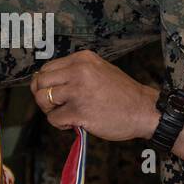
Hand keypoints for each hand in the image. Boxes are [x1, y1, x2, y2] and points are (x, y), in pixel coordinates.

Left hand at [31, 51, 158, 140]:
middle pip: (39, 82)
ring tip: (66, 114)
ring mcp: (78, 91)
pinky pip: (53, 118)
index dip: (46, 84)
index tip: (56, 93)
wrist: (143, 110)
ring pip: (42, 99)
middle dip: (43, 97)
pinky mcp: (79, 111)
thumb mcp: (98, 70)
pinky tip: (74, 123)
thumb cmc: (122, 94)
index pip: (46, 68)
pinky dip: (60, 124)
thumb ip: (75, 72)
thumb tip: (47, 81)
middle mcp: (78, 71)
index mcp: (82, 59)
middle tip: (57, 106)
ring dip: (50, 111)